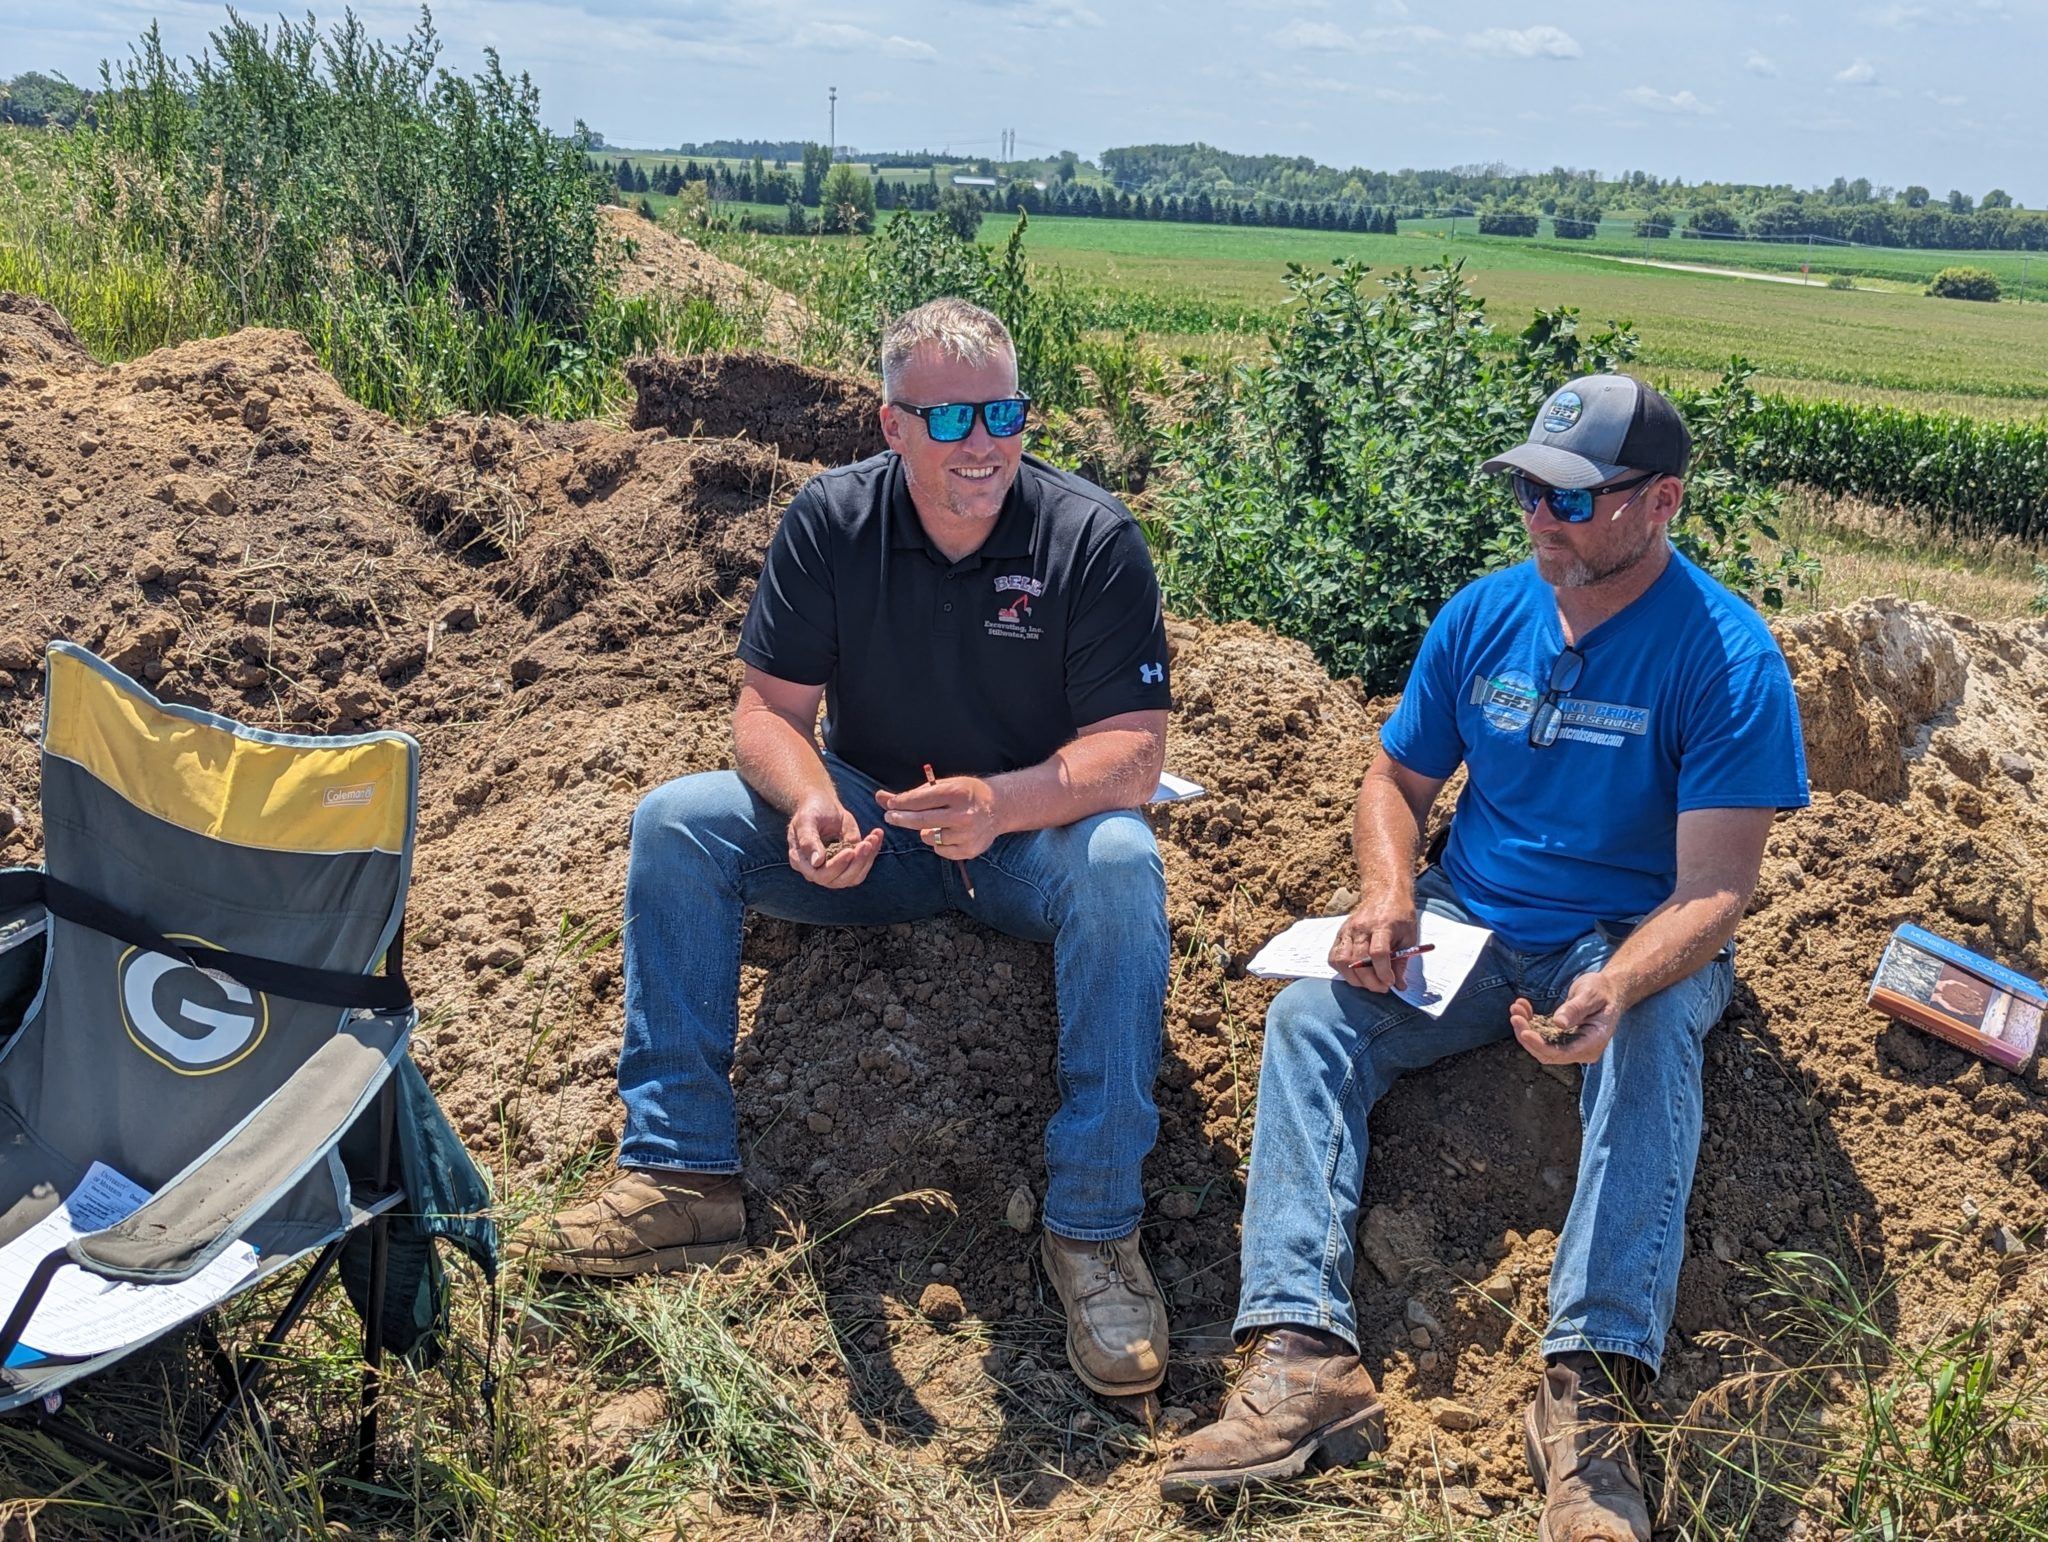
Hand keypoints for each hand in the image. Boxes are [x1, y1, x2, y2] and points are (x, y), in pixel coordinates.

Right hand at [786, 795, 883, 888]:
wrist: (823, 804)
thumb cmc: (811, 811)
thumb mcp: (806, 821)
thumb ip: (808, 841)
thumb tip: (816, 862)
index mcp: (802, 862)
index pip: (820, 874)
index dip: (836, 866)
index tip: (850, 850)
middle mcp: (817, 870)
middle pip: (839, 880)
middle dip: (856, 863)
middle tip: (866, 843)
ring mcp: (835, 868)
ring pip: (854, 876)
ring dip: (866, 859)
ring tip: (873, 838)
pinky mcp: (850, 862)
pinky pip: (864, 865)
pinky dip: (873, 852)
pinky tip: (876, 835)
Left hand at [876, 774, 1000, 859]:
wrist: (999, 807)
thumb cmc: (966, 793)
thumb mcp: (944, 786)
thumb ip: (913, 794)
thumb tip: (880, 798)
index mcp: (958, 793)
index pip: (921, 799)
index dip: (901, 802)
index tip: (889, 804)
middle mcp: (964, 815)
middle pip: (921, 820)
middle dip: (901, 818)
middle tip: (890, 817)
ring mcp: (967, 834)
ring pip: (929, 837)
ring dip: (924, 831)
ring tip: (935, 823)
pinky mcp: (969, 850)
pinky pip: (940, 850)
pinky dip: (938, 843)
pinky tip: (948, 833)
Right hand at [1329, 892, 1417, 992]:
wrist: (1385, 894)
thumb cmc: (1400, 915)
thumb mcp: (1409, 937)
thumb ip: (1403, 962)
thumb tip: (1399, 986)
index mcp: (1382, 925)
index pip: (1378, 953)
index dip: (1383, 972)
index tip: (1390, 982)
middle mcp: (1361, 928)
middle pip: (1358, 960)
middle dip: (1370, 981)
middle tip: (1381, 988)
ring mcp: (1347, 930)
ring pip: (1342, 961)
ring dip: (1354, 979)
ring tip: (1368, 983)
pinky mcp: (1340, 934)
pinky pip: (1334, 957)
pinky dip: (1342, 970)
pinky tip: (1355, 974)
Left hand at [1510, 972, 1624, 1065]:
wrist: (1608, 989)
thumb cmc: (1602, 990)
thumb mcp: (1591, 994)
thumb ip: (1576, 1009)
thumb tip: (1559, 1023)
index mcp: (1593, 1043)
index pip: (1562, 1053)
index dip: (1540, 1045)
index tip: (1523, 1031)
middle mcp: (1582, 1049)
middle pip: (1547, 1053)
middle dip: (1527, 1035)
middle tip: (1515, 1014)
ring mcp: (1571, 1045)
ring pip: (1540, 1046)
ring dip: (1525, 1028)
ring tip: (1516, 1007)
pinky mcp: (1562, 1038)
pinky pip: (1541, 1037)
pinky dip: (1529, 1024)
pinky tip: (1523, 1007)